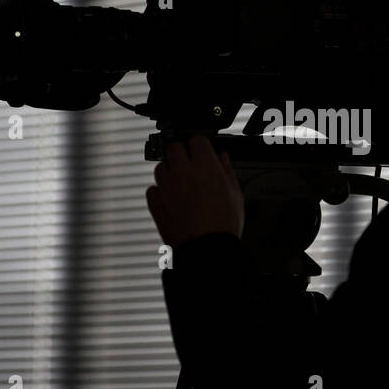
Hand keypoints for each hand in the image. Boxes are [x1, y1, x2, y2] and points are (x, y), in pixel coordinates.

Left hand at [146, 134, 244, 248]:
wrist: (207, 248)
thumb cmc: (223, 224)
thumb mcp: (235, 193)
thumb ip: (227, 170)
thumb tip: (222, 158)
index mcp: (204, 166)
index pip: (197, 139)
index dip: (201, 145)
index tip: (203, 151)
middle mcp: (182, 172)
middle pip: (174, 147)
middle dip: (182, 153)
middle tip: (190, 164)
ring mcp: (166, 187)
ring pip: (160, 166)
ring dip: (169, 171)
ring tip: (180, 182)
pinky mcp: (155, 202)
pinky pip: (152, 189)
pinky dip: (160, 191)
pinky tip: (171, 198)